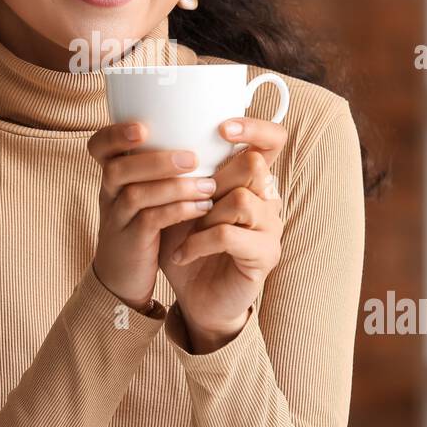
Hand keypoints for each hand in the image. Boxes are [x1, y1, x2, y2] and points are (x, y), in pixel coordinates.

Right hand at [86, 121, 220, 310]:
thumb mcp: (143, 191)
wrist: (123, 275)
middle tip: (192, 158)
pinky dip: (177, 211)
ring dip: (174, 187)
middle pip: (118, 169)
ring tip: (208, 186)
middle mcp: (109, 193)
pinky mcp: (131, 242)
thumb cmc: (141, 223)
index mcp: (112, 175)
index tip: (143, 128)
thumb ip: (161, 166)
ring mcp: (117, 218)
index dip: (114, 134)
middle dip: (156, 160)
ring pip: (136, 195)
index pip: (99, 146)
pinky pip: (150, 222)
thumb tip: (202, 132)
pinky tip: (202, 207)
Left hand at [159, 118, 286, 350]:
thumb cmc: (188, 245)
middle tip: (186, 200)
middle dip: (211, 180)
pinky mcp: (265, 255)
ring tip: (183, 232)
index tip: (222, 128)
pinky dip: (198, 243)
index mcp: (250, 179)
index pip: (272, 139)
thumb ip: (181, 173)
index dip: (254, 127)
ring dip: (202, 215)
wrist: (197, 299)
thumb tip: (155, 134)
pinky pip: (230, 235)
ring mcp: (270, 226)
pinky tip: (182, 255)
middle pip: (252, 164)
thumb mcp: (180, 203)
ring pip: (240, 199)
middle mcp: (268, 198)